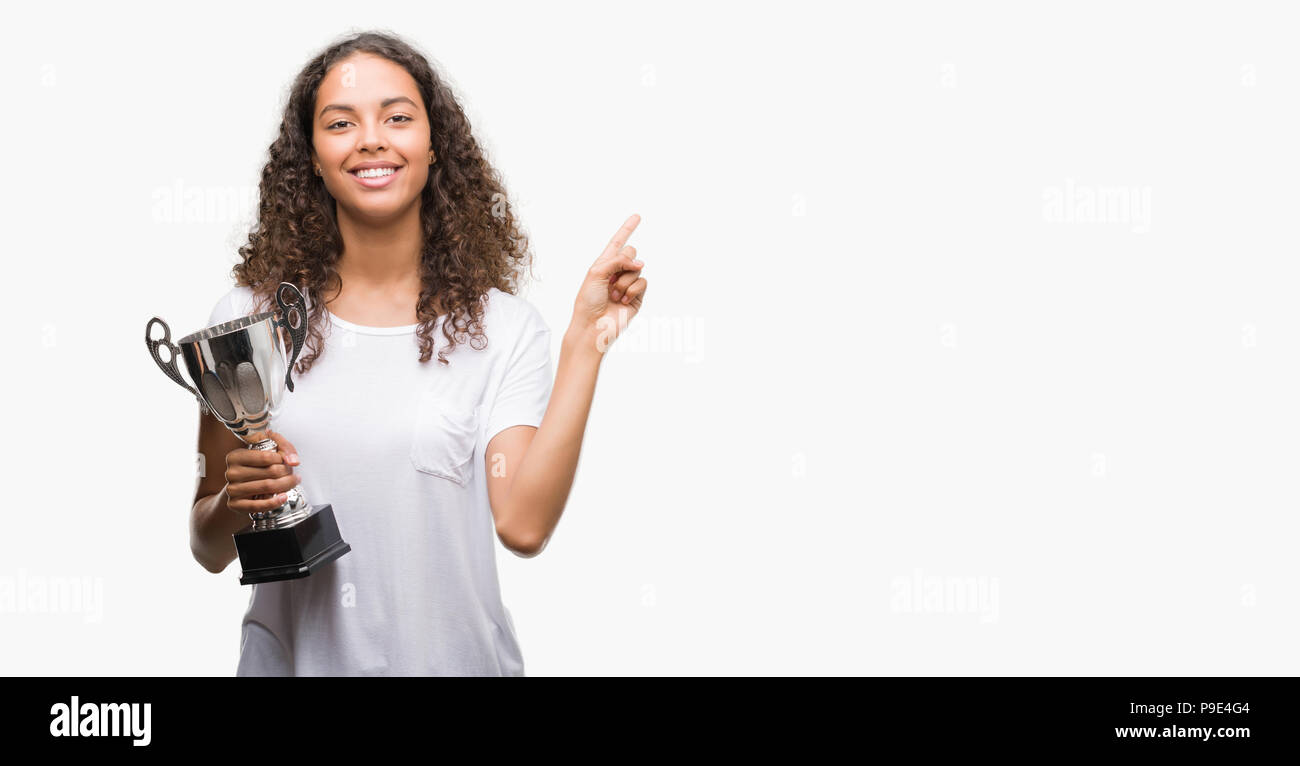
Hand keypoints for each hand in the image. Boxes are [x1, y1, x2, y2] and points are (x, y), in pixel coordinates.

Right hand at [224, 430, 301, 516]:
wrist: (240, 492)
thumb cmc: (255, 470)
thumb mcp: (266, 450)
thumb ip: (283, 447)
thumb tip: (293, 461)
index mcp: (236, 456)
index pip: (266, 457)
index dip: (283, 460)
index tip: (288, 462)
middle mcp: (232, 472)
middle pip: (271, 471)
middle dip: (287, 472)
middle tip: (292, 473)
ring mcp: (232, 489)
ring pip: (267, 486)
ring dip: (286, 485)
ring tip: (292, 482)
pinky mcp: (235, 504)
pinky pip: (259, 505)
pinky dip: (275, 502)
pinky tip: (283, 497)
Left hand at [572, 214, 647, 350]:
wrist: (593, 325)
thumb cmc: (588, 300)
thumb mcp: (596, 272)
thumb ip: (617, 260)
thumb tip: (639, 263)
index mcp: (604, 264)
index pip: (617, 243)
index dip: (627, 229)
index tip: (637, 216)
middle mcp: (617, 272)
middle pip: (631, 253)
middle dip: (623, 262)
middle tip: (612, 278)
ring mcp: (628, 284)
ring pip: (637, 269)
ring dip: (623, 282)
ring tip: (613, 295)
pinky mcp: (637, 297)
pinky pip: (642, 282)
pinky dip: (632, 290)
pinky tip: (621, 301)